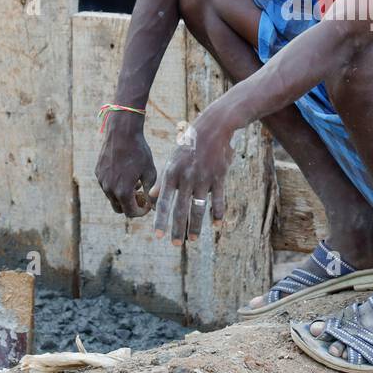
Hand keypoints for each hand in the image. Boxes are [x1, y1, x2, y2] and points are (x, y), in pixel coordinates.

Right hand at [95, 123, 157, 218]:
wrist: (122, 132)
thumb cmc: (139, 152)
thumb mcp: (150, 173)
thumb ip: (151, 192)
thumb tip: (155, 206)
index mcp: (123, 191)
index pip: (131, 213)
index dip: (142, 211)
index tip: (148, 204)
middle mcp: (109, 189)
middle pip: (120, 209)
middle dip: (131, 206)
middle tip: (141, 196)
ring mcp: (101, 181)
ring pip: (112, 197)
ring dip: (123, 195)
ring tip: (135, 182)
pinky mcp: (98, 173)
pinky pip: (107, 185)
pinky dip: (116, 185)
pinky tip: (126, 173)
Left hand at [149, 114, 233, 243]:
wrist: (213, 127)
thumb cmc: (189, 144)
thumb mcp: (172, 159)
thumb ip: (163, 180)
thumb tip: (153, 197)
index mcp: (172, 174)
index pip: (164, 202)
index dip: (161, 220)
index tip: (158, 235)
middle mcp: (186, 178)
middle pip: (181, 208)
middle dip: (178, 229)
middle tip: (175, 244)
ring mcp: (203, 178)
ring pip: (199, 207)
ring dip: (196, 225)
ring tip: (193, 239)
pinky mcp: (219, 177)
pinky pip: (218, 199)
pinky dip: (218, 212)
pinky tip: (216, 223)